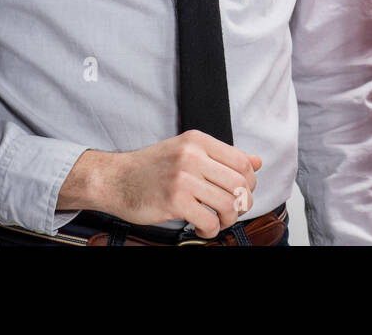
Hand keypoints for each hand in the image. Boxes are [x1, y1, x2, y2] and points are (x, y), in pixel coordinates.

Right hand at [61, 131, 262, 238]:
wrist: (115, 179)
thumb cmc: (151, 167)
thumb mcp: (187, 151)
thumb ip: (221, 156)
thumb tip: (256, 162)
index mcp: (198, 141)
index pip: (242, 161)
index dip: (250, 182)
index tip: (243, 192)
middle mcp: (192, 156)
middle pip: (239, 183)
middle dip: (243, 203)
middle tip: (234, 210)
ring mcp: (182, 178)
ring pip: (227, 203)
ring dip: (228, 219)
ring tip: (219, 221)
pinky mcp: (173, 201)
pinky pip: (208, 220)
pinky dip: (211, 230)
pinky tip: (203, 228)